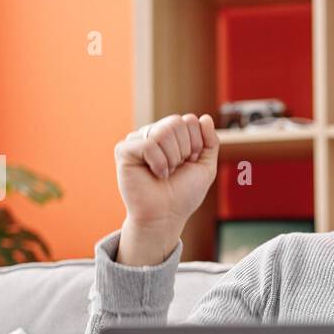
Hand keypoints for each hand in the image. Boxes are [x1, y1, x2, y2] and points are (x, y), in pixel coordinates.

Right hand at [114, 113, 219, 265]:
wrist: (166, 216)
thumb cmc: (183, 195)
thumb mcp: (205, 167)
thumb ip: (210, 142)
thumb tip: (205, 118)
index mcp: (171, 136)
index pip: (189, 120)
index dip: (196, 144)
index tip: (188, 164)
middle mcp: (153, 135)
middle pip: (176, 122)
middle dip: (184, 150)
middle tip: (176, 169)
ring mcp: (138, 141)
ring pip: (163, 131)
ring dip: (172, 159)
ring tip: (164, 173)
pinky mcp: (124, 150)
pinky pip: (148, 144)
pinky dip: (158, 163)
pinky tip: (154, 174)